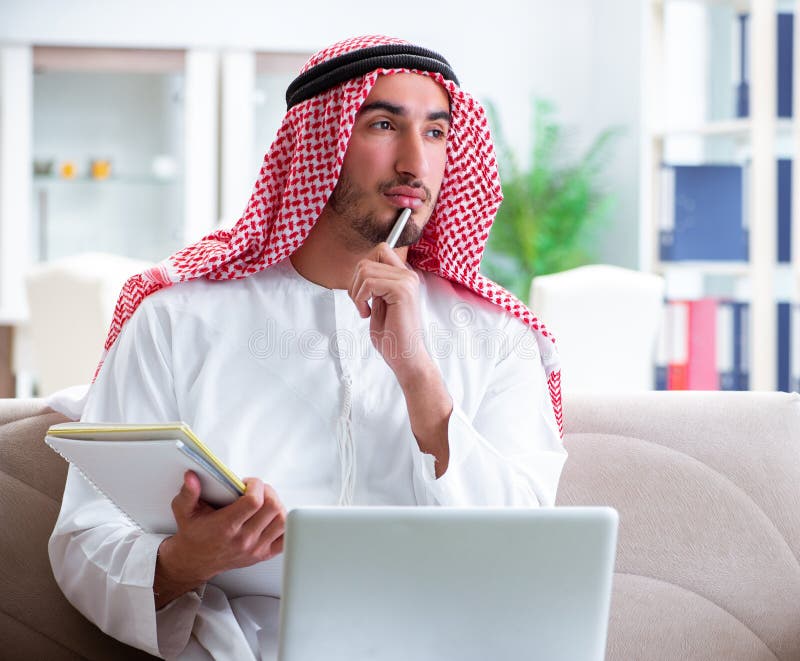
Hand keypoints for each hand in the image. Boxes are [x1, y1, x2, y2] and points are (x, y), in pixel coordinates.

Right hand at [154, 471, 285, 607]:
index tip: (247, 482)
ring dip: (277, 506)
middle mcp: (243, 539)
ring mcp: (255, 548)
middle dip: (268, 491)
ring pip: (282, 521)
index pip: (254, 501)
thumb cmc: (193, 534)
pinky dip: (284, 525)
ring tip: (264, 501)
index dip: (255, 486)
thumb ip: (188, 493)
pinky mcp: (263, 554)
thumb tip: (192, 477)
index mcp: (226, 527)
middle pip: (272, 508)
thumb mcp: (184, 511)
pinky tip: (272, 517)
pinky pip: (285, 539)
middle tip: (257, 489)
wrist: (195, 561)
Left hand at [349, 243, 431, 383]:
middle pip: (368, 259)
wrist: (405, 357)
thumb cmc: (392, 335)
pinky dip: (360, 298)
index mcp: (404, 277)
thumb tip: (362, 268)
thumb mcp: (379, 303)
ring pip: (365, 270)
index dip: (364, 268)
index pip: (380, 250)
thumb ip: (375, 284)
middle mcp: (408, 275)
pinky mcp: (402, 291)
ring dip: (356, 292)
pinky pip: (369, 283)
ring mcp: (407, 281)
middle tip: (361, 303)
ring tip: (365, 309)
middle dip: (355, 282)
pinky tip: (367, 313)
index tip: (364, 292)